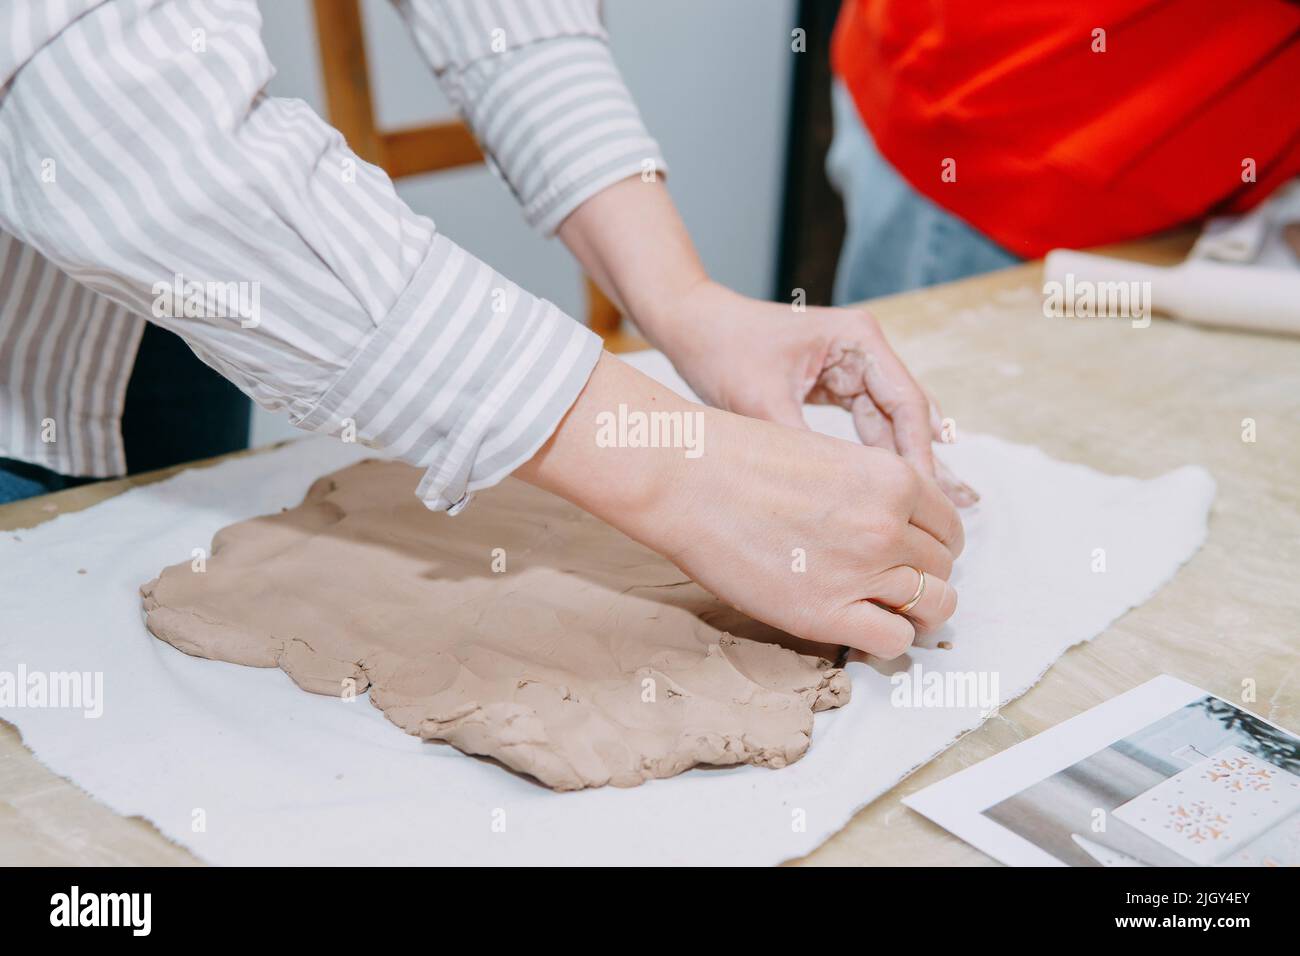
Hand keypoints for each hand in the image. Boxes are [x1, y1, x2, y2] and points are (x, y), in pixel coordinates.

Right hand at [516, 354, 961, 657]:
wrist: (687, 478)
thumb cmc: (742, 459)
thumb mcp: (830, 457)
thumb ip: (872, 491)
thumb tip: (893, 526)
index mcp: (894, 480)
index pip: (949, 525)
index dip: (932, 541)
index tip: (910, 551)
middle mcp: (889, 527)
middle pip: (944, 567)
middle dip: (924, 575)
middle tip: (890, 580)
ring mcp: (861, 573)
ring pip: (934, 606)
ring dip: (914, 610)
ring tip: (881, 607)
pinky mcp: (826, 614)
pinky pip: (893, 640)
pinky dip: (887, 638)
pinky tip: (860, 624)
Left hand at [651, 280, 977, 506]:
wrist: (691, 326)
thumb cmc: (723, 351)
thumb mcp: (763, 404)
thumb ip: (804, 448)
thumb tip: (837, 502)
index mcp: (858, 340)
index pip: (905, 404)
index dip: (919, 457)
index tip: (926, 504)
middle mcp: (863, 348)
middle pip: (907, 414)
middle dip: (928, 463)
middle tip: (962, 510)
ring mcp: (852, 364)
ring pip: (890, 423)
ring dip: (909, 463)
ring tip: (942, 509)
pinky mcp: (835, 381)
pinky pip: (868, 424)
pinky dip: (881, 456)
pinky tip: (902, 489)